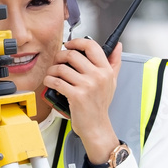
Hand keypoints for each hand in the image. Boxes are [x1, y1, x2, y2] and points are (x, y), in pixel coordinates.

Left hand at [44, 39, 122, 163]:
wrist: (96, 126)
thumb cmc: (100, 104)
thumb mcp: (112, 81)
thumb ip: (114, 62)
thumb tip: (118, 46)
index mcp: (106, 70)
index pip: (92, 46)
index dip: (77, 42)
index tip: (69, 45)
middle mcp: (98, 76)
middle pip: (73, 54)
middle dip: (60, 55)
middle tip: (57, 61)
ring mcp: (87, 86)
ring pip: (61, 68)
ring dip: (52, 70)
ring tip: (52, 74)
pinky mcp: (76, 96)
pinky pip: (56, 81)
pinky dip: (49, 80)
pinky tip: (50, 82)